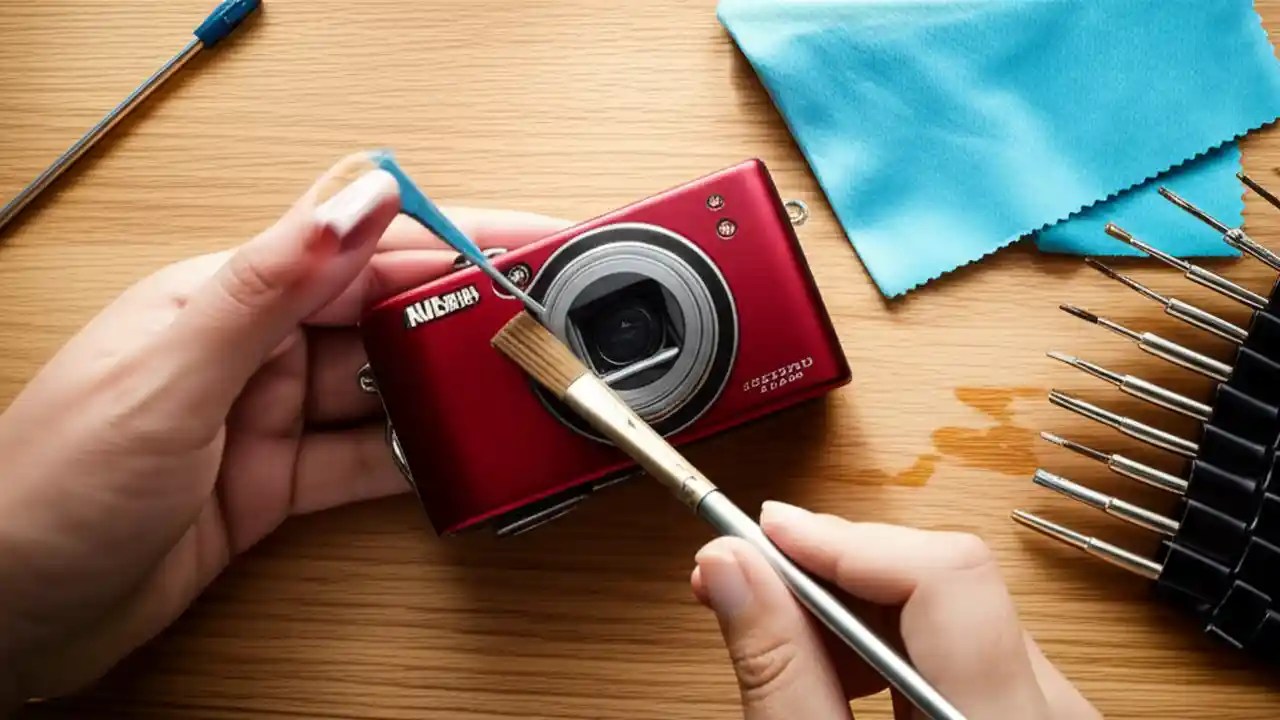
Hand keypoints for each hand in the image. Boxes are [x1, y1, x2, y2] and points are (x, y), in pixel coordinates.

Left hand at [0, 158, 566, 706]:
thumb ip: (271, 286)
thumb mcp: (172, 376)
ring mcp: (263, 419)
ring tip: (508, 390)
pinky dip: (408, 463)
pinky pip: (361, 463)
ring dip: (440, 392)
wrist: (6, 613)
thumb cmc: (52, 482)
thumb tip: (360, 200)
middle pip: (380, 316)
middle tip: (539, 322)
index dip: (447, 238)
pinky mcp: (270, 484)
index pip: (358, 248)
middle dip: (460, 315)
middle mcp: (250, 350)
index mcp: (225, 297)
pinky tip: (452, 458)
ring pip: (378, 390)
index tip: (523, 241)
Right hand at [690, 502, 1101, 718]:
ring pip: (952, 608)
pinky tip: (833, 660)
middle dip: (832, 567)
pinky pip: (962, 645)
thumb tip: (734, 573)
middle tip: (742, 574)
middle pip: (945, 582)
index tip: (768, 532)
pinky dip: (886, 640)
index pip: (946, 578)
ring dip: (852, 602)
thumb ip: (778, 674)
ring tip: (774, 620)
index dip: (846, 539)